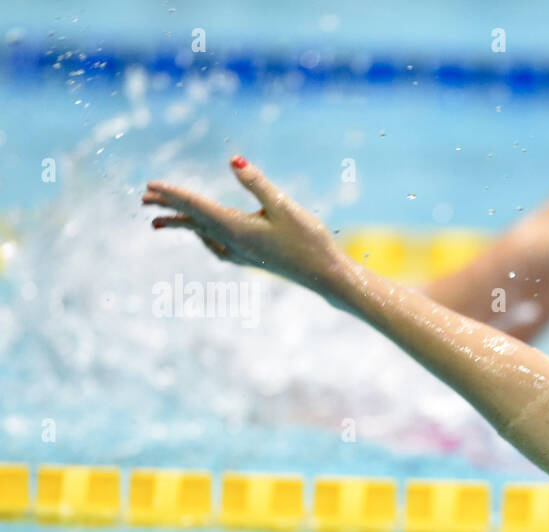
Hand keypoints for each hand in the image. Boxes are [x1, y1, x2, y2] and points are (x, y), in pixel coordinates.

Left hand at [144, 157, 349, 291]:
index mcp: (236, 228)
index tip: (149, 185)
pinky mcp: (251, 259)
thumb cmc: (309, 241)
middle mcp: (233, 243)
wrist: (326, 276)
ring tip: (159, 222)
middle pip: (193, 221)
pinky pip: (216, 246)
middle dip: (168, 208)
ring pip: (202, 235)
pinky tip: (204, 237)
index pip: (196, 207)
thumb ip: (258, 183)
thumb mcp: (285, 206)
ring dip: (181, 225)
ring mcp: (241, 254)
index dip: (172, 194)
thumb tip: (233, 160)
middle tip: (143, 200)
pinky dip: (202, 237)